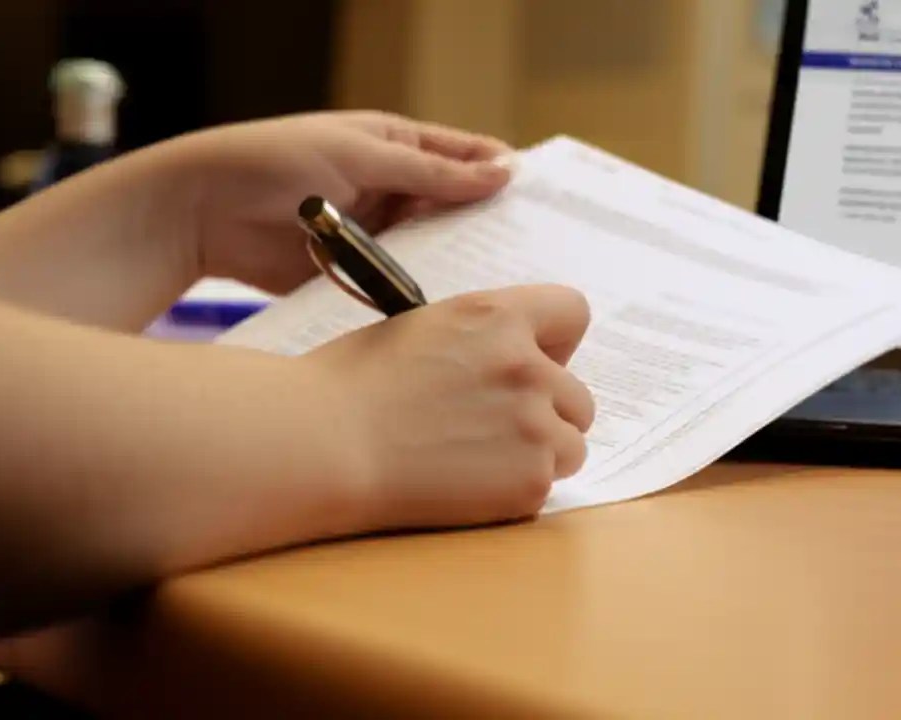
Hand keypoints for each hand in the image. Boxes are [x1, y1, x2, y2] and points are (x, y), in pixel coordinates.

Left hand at [163, 110, 512, 292]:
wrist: (203, 212)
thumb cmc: (275, 162)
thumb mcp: (362, 155)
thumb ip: (433, 171)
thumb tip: (503, 172)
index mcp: (397, 145)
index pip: (467, 155)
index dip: (505, 174)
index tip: (547, 201)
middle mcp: (393, 189)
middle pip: (458, 208)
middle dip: (492, 226)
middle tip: (538, 253)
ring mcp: (378, 234)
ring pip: (436, 250)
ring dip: (462, 265)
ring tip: (506, 287)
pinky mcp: (358, 274)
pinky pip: (403, 284)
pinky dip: (426, 295)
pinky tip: (456, 311)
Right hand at [309, 283, 594, 528]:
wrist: (322, 446)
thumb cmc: (349, 388)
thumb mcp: (420, 329)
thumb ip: (480, 341)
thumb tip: (513, 359)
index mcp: (497, 317)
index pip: (571, 312)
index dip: (556, 342)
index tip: (535, 362)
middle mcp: (527, 365)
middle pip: (578, 396)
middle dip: (546, 413)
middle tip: (490, 429)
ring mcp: (534, 424)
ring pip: (570, 445)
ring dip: (536, 455)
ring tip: (475, 461)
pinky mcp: (529, 480)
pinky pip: (545, 487)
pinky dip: (513, 492)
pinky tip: (463, 486)